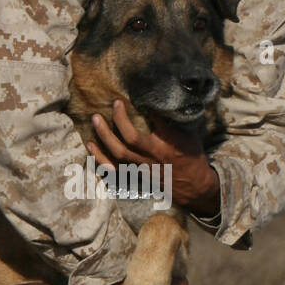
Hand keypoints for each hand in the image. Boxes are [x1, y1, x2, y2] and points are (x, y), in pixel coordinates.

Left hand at [87, 100, 219, 215]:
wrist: (194, 187)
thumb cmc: (192, 158)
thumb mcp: (190, 137)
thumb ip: (173, 123)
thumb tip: (157, 104)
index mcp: (168, 146)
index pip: (155, 123)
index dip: (146, 108)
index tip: (141, 96)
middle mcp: (153, 158)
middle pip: (130, 139)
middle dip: (118, 120)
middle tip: (113, 104)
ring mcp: (142, 169)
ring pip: (118, 155)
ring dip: (104, 137)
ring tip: (95, 120)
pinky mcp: (135, 177)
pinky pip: (113, 169)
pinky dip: (100, 159)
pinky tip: (90, 146)